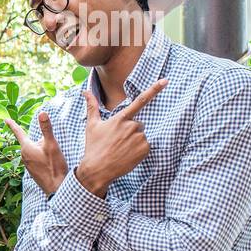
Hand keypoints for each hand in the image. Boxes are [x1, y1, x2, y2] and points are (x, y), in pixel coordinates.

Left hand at [5, 110, 67, 196]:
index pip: (18, 132)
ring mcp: (27, 164)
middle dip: (38, 140)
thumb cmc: (54, 166)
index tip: (6, 119)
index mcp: (26, 147)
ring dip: (41, 150)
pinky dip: (41, 158)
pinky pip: (35, 159)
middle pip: (30, 142)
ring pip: (33, 151)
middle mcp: (23, 156)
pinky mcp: (32, 171)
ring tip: (52, 157)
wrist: (56, 188)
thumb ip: (46, 129)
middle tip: (50, 148)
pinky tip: (49, 163)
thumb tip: (42, 113)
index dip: (12, 124)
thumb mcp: (52, 145)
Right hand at [75, 78, 166, 196]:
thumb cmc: (93, 146)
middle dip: (129, 131)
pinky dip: (138, 150)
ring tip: (120, 149)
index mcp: (120, 119)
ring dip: (133, 141)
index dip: (154, 89)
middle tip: (116, 141)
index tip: (165, 80)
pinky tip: (126, 155)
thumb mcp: (92, 125)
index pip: (140, 101)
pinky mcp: (145, 149)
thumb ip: (92, 106)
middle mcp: (132, 126)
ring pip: (141, 135)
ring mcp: (139, 138)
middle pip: (137, 124)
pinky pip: (145, 146)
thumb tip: (85, 91)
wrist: (97, 170)